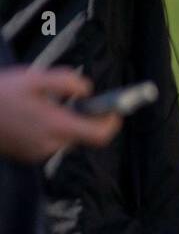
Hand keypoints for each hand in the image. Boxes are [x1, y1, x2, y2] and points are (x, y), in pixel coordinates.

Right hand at [0, 67, 121, 162]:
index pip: (100, 135)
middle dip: (84, 117)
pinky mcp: (26, 155)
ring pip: (65, 137)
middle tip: (74, 98)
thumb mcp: (34, 78)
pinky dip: (49, 128)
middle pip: (83, 135)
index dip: (112, 122)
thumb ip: (66, 81)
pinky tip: (31, 113)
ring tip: (43, 102)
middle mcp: (49, 145)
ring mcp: (36, 153)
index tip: (113, 109)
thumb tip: (87, 90)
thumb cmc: (0, 93)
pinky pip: (48, 141)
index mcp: (56, 126)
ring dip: (64, 120)